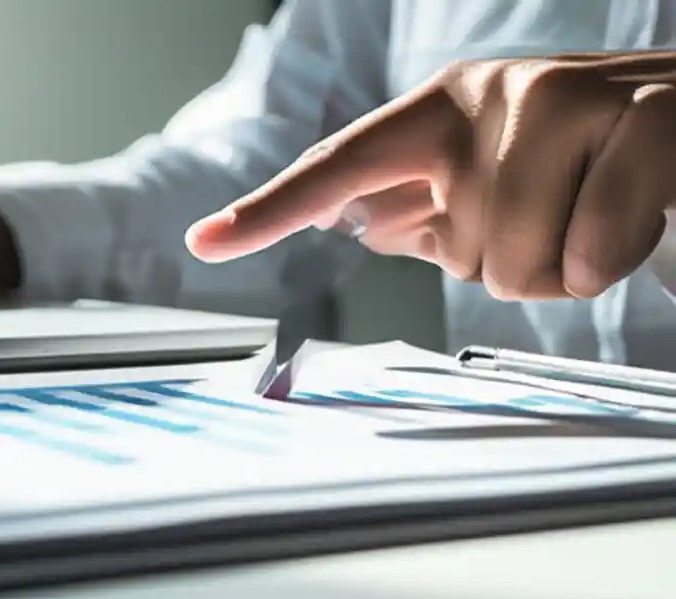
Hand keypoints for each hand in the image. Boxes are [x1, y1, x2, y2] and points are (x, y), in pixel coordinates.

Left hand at [186, 52, 675, 299]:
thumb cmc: (602, 158)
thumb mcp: (508, 172)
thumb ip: (430, 199)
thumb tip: (354, 221)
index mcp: (450, 106)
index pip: (343, 163)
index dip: (271, 208)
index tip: (203, 244)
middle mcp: (499, 92)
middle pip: (456, 253)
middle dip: (513, 262)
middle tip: (565, 215)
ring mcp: (573, 101)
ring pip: (516, 265)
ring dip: (562, 270)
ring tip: (600, 215)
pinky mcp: (649, 123)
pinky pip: (587, 255)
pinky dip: (608, 264)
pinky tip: (632, 223)